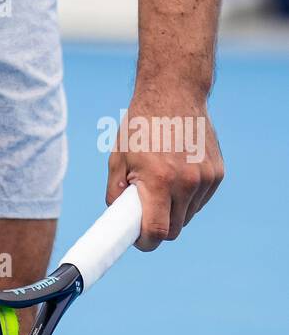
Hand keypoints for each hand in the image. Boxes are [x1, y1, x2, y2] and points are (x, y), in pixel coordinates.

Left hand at [106, 84, 223, 249]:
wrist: (174, 92)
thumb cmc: (141, 125)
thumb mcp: (119, 157)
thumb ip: (116, 192)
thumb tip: (119, 220)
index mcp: (160, 180)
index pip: (157, 231)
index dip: (145, 242)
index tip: (138, 240)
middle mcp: (187, 182)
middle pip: (174, 228)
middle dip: (158, 226)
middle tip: (145, 210)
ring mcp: (206, 178)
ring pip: (188, 215)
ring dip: (174, 209)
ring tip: (161, 182)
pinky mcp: (218, 173)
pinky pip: (200, 199)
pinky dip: (189, 196)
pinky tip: (178, 172)